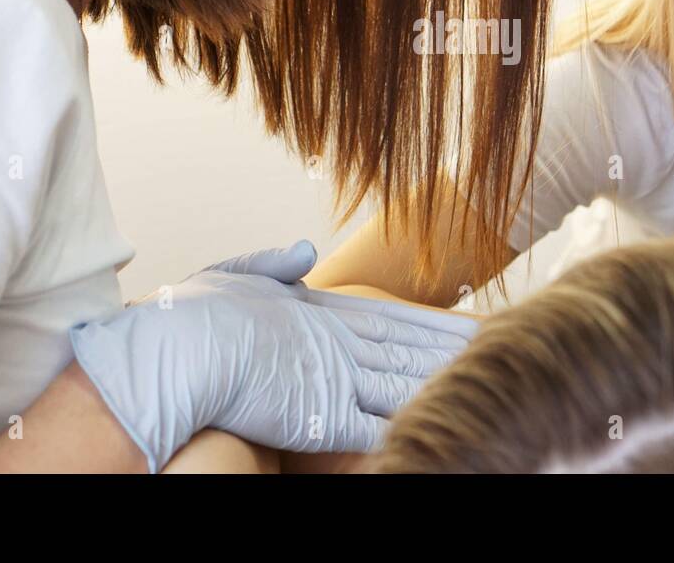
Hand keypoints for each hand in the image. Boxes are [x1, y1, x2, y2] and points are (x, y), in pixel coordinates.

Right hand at [70, 241, 471, 471]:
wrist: (175, 352)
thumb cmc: (195, 316)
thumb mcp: (239, 276)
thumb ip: (275, 264)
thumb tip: (304, 246)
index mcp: (320, 311)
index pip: (393, 317)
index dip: (432, 322)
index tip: (465, 321)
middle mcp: (337, 343)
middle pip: (410, 351)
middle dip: (452, 353)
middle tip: (498, 350)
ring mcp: (334, 379)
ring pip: (404, 385)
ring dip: (443, 386)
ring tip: (484, 383)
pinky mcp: (323, 417)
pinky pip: (375, 427)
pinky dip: (406, 426)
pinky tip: (437, 425)